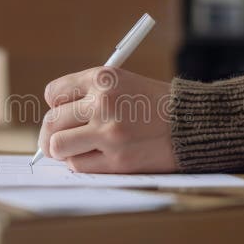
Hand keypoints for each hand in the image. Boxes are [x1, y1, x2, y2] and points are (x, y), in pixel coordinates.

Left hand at [38, 67, 176, 172]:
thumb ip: (89, 95)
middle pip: (50, 122)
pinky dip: (80, 164)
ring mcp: (109, 133)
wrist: (192, 124)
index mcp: (103, 78)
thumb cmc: (154, 105)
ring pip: (57, 146)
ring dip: (61, 151)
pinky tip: (94, 158)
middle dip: (50, 133)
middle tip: (56, 139)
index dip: (55, 105)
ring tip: (71, 150)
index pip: (54, 93)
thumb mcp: (123, 83)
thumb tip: (53, 121)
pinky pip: (77, 165)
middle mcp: (103, 103)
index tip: (63, 112)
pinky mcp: (117, 160)